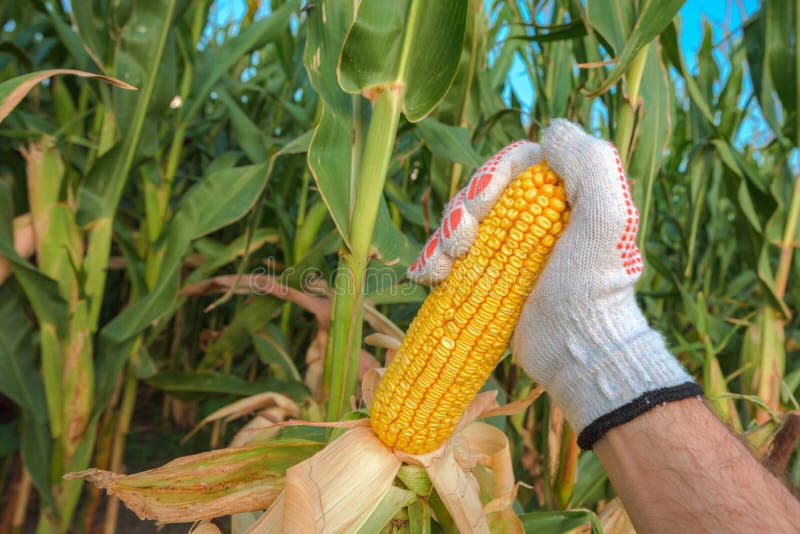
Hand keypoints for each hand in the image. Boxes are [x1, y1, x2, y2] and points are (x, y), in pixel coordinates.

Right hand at [408, 119, 699, 447]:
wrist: (577, 351)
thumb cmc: (595, 287)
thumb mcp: (607, 218)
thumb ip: (590, 163)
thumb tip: (551, 131)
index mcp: (563, 196)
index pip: (516, 164)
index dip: (490, 176)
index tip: (481, 205)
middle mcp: (535, 217)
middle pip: (480, 193)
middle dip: (460, 213)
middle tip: (460, 245)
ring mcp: (509, 249)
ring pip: (459, 224)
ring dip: (441, 240)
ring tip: (441, 269)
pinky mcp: (488, 279)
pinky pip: (450, 258)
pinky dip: (431, 262)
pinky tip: (426, 278)